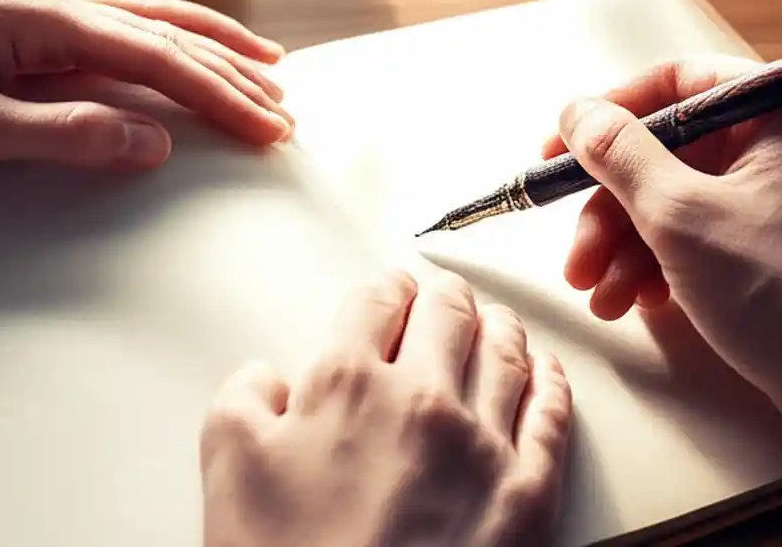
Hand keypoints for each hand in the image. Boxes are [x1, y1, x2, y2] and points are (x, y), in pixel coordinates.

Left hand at [0, 0, 292, 173]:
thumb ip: (66, 134)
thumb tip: (154, 145)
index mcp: (37, 20)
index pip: (155, 57)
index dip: (220, 96)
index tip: (270, 129)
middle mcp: (41, 6)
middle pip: (161, 29)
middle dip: (229, 68)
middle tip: (284, 109)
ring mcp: (28, 17)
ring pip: (140, 20)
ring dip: (204, 45)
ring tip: (260, 64)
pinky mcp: (13, 37)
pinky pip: (106, 33)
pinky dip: (156, 46)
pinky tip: (174, 57)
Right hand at [200, 268, 571, 546]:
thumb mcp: (229, 471)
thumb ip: (242, 399)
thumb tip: (267, 377)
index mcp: (348, 383)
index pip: (375, 301)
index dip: (382, 289)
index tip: (388, 291)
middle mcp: (423, 398)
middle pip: (447, 313)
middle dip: (442, 296)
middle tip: (441, 293)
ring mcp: (484, 443)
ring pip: (505, 351)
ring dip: (497, 325)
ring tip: (493, 320)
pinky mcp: (529, 491)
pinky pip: (552, 413)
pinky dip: (550, 380)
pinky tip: (545, 370)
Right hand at [540, 58, 781, 430]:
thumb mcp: (683, 217)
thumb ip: (620, 156)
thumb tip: (577, 112)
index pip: (679, 82)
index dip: (608, 117)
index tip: (555, 153)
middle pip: (676, 150)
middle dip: (614, 208)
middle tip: (575, 255)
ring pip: (691, 197)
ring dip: (633, 245)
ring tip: (600, 296)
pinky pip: (719, 230)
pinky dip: (675, 262)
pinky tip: (641, 302)